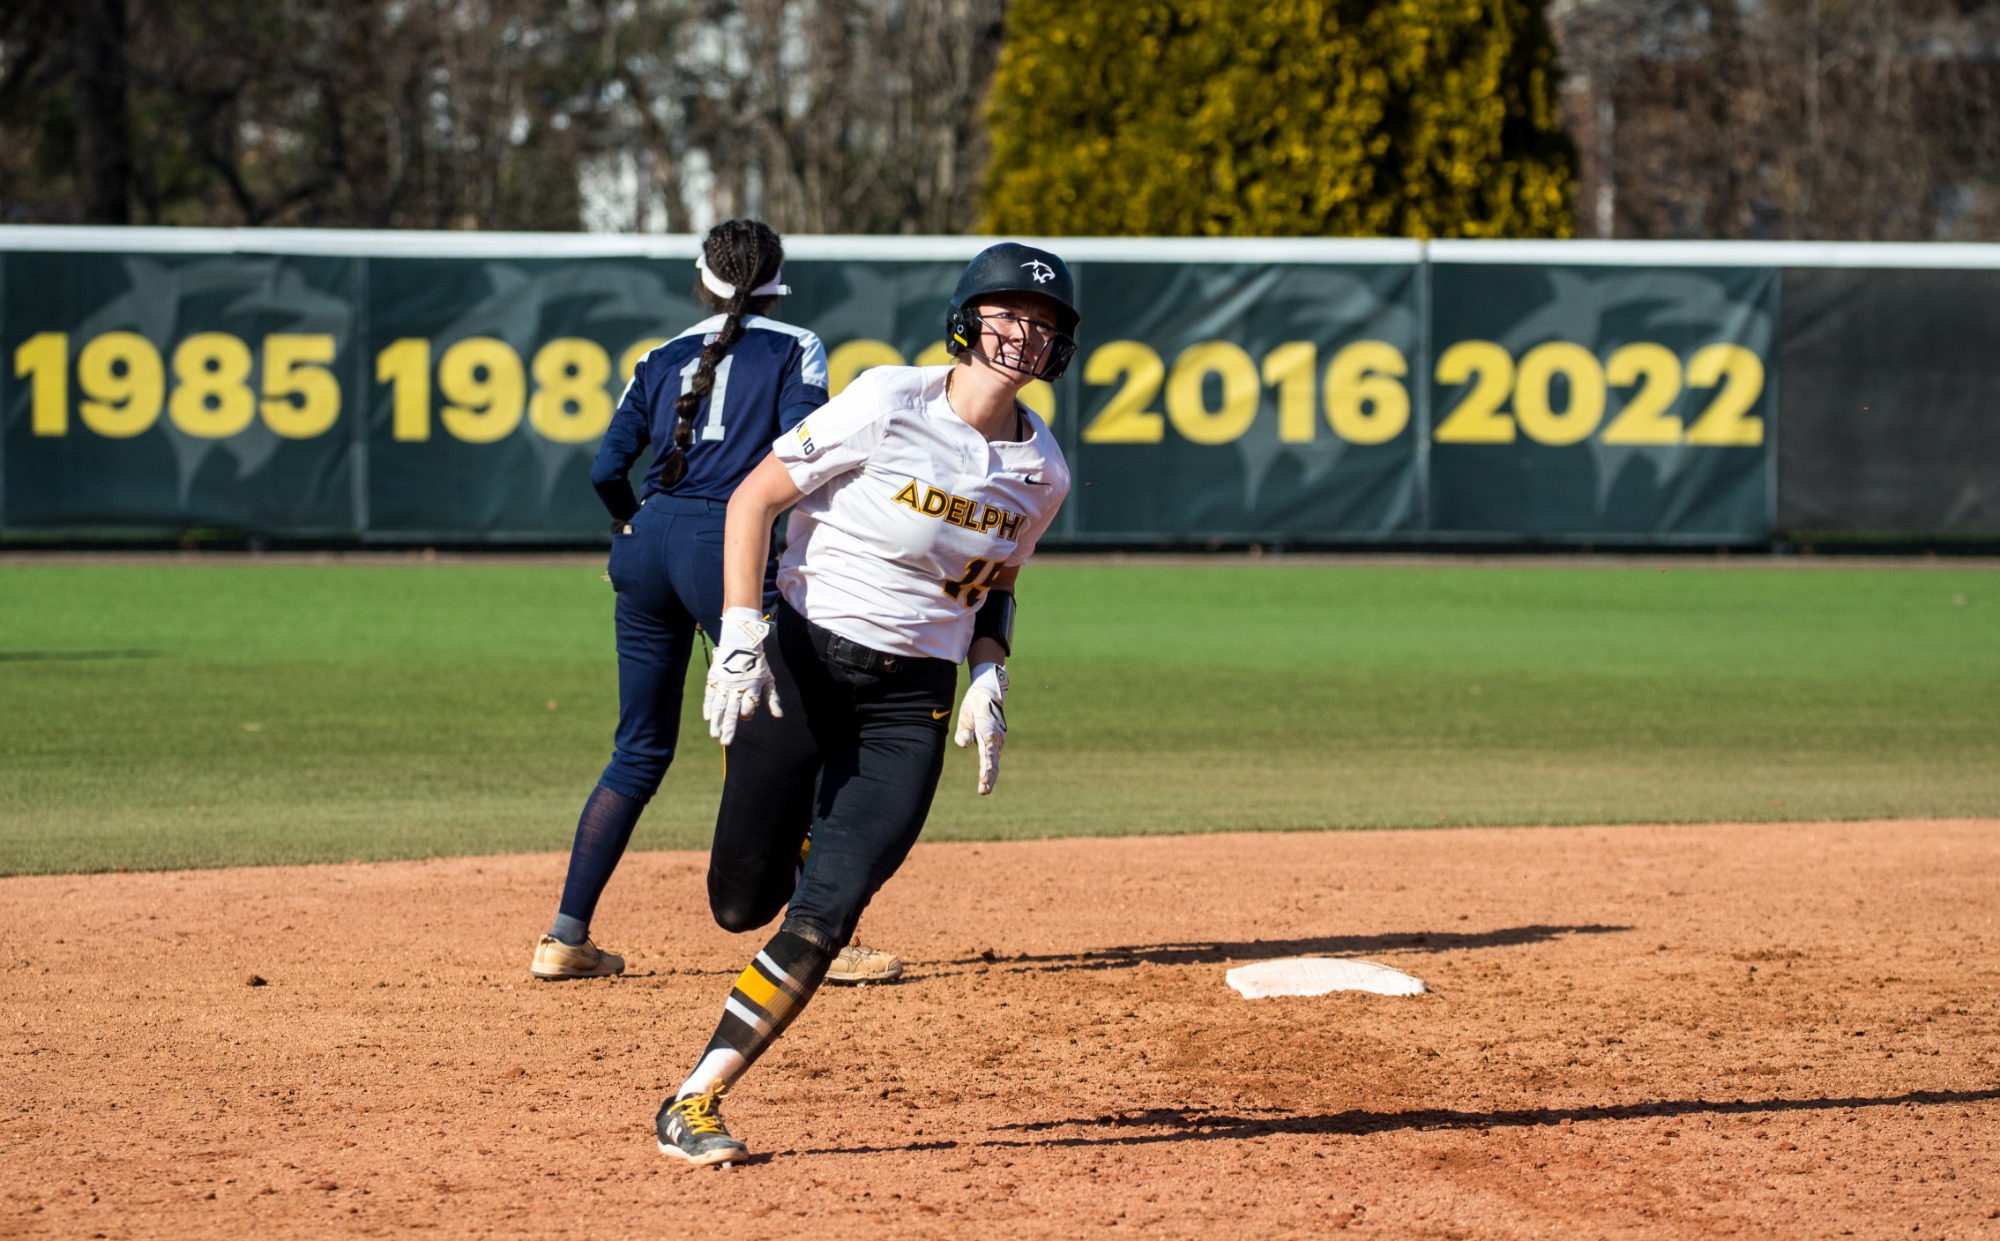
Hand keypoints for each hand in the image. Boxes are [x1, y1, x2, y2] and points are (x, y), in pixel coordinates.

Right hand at [703, 608, 781, 744]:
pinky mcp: (714, 678)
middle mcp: (736, 688)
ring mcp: (724, 684)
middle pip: (731, 712)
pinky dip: (708, 707)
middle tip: (725, 742)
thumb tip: (779, 716)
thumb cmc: (758, 663)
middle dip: (728, 728)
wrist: (741, 642)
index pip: (747, 708)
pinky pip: (710, 696)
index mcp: (751, 688)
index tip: (746, 716)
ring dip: (716, 722)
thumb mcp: (769, 680)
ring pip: (719, 706)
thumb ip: (772, 699)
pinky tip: (708, 718)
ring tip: (714, 735)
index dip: (746, 714)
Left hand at [952, 662, 1007, 794]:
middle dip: (989, 777)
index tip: (984, 782)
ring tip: (986, 787)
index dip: (986, 771)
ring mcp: (999, 738)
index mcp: (989, 734)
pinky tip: (989, 774)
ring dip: (991, 773)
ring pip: (995, 759)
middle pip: (993, 761)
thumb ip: (964, 731)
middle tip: (984, 791)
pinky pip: (995, 754)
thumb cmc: (975, 703)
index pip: (987, 757)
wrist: (989, 691)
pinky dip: (993, 765)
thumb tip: (962, 745)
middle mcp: (997, 738)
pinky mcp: (998, 737)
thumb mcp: (966, 715)